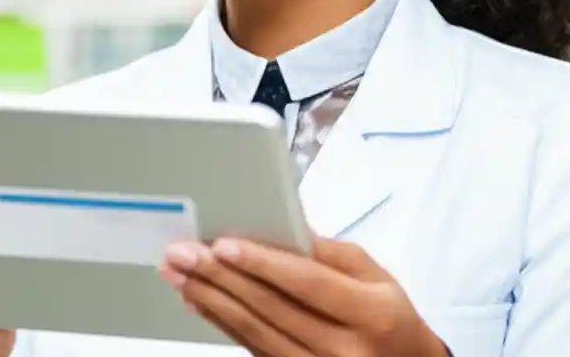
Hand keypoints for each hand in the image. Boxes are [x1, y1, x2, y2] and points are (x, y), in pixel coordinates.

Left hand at [160, 236, 446, 356]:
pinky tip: (199, 300)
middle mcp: (343, 350)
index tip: (223, 244)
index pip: (308, 284)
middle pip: (272, 309)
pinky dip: (221, 321)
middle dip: (221, 277)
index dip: (263, 263)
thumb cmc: (389, 318)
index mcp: (372, 314)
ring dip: (211, 300)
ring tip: (180, 272)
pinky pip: (251, 348)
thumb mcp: (376, 277)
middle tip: (184, 253)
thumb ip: (330, 253)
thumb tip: (282, 225)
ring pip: (254, 333)